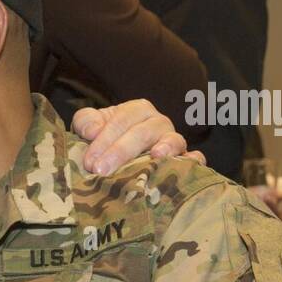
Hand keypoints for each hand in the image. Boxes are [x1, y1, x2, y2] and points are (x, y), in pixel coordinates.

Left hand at [73, 100, 206, 174]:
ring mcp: (174, 140)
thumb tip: (92, 131)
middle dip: (121, 151)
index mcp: (136, 111)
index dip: (104, 140)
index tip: (89, 162)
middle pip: (143, 132)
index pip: (121, 120)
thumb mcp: (90, 126)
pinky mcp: (186, 159)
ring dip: (165, 148)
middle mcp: (158, 123)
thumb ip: (86, 122)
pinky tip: (189, 164)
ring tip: (156, 156)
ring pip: (173, 140)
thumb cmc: (104, 141)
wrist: (119, 158)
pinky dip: (194, 160)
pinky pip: (196, 157)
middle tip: (101, 170)